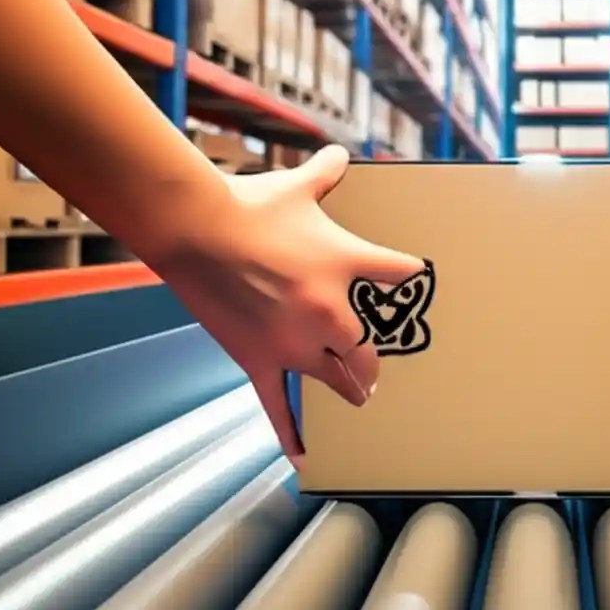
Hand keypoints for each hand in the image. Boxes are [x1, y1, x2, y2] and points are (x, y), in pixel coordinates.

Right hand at [151, 146, 423, 467]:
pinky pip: (280, 406)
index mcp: (347, 263)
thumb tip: (341, 153)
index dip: (410, 278)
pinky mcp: (261, 359)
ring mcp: (296, 341)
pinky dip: (293, 434)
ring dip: (352, 388)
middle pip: (372, 348)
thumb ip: (326, 172)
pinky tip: (306, 457)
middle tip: (378, 363)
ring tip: (358, 393)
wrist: (197, 228)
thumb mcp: (298, 185)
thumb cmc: (249, 204)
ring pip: (339, 380)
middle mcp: (331, 310)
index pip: (400, 275)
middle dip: (376, 358)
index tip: (413, 281)